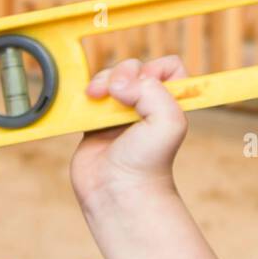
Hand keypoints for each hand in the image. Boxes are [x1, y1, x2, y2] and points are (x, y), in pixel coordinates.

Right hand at [70, 54, 188, 209]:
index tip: (145, 84)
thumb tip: (118, 83)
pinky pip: (90, 95)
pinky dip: (86, 94)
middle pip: (134, 68)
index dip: (156, 68)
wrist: (118, 191)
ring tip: (97, 96)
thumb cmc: (149, 163)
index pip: (168, 67)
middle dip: (122, 73)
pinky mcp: (97, 120)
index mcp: (170, 102)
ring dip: (102, 80)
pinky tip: (87, 102)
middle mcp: (147, 104)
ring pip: (110, 77)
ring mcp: (121, 111)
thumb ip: (152, 91)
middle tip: (117, 92)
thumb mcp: (168, 122)